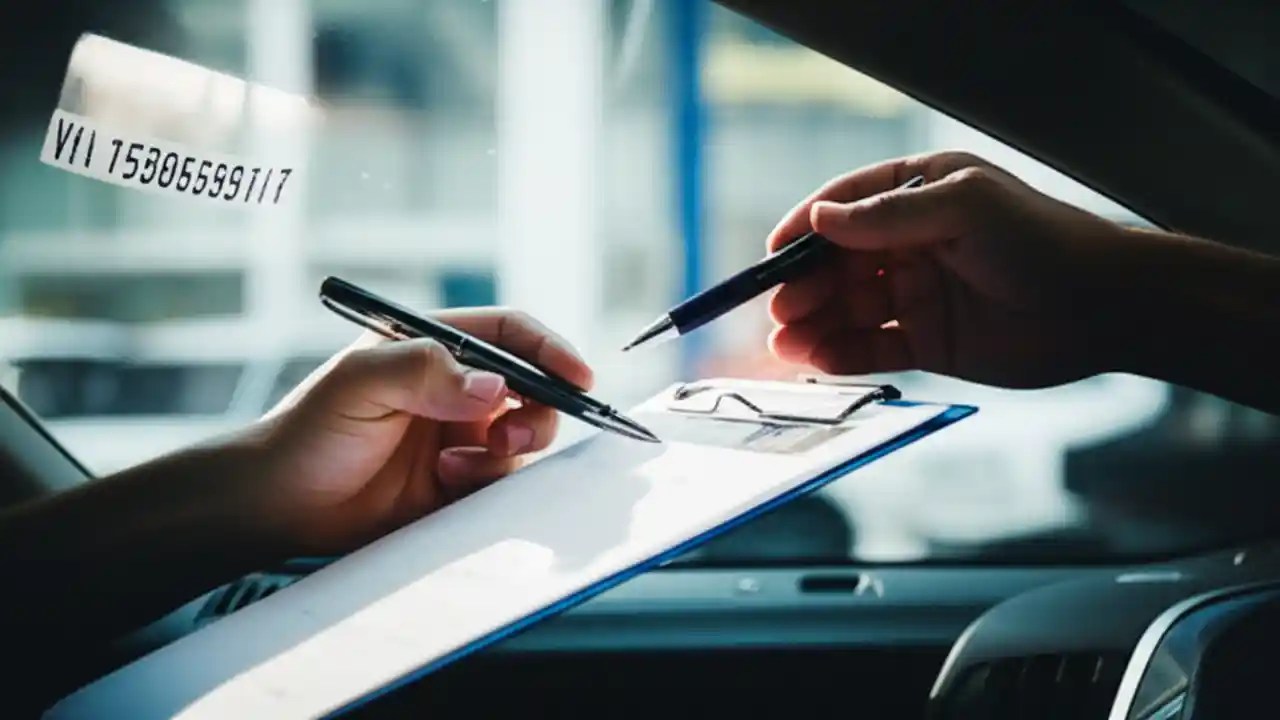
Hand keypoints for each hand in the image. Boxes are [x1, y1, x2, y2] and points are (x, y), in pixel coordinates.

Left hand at [243, 309, 592, 555]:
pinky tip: (445, 484)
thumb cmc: (309, 430)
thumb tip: (494, 387)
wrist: (279, 505)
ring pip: (523, 437)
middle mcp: (457, 389)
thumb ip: (425, 371)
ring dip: (504, 452)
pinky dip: (486, 483)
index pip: (510, 335)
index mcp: (437, 349)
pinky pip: (503, 481)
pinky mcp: (459, 484)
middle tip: (512, 437)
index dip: (550, 350)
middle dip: (538, 411)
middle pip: (532, 388)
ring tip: (455, 468)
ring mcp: (461, 436)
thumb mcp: (359, 383)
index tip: (579, 377)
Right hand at [766, 150, 1128, 388]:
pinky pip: (873, 347)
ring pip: (849, 309)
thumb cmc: (1042, 241)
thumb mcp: (964, 208)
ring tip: (784, 345)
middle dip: (805, 286)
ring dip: (814, 325)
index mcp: (920, 193)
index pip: (846, 205)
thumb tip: (821, 220)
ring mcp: (918, 293)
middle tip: (780, 310)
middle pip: (839, 263)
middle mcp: (912, 242)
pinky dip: (842, 355)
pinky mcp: (928, 341)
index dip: (805, 228)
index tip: (774, 252)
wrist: (1102, 307)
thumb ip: (889, 216)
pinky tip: (817, 361)